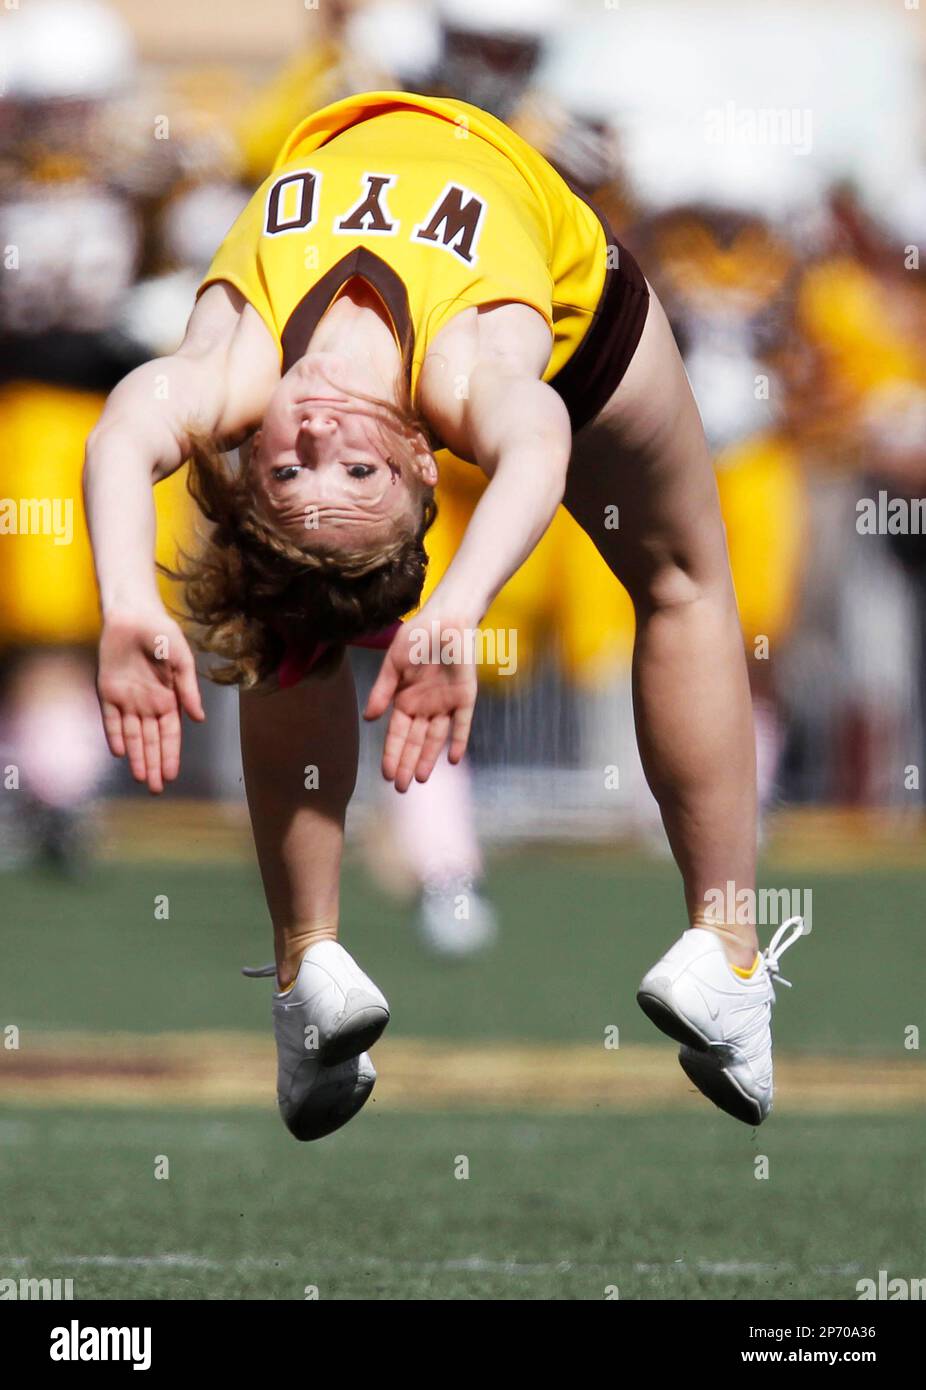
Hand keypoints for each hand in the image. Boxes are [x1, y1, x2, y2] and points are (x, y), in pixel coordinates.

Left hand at [97, 607, 204, 793]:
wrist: (133, 614)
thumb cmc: (162, 634)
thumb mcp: (182, 661)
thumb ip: (188, 690)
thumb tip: (199, 719)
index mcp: (168, 699)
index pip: (170, 734)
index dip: (171, 754)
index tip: (173, 775)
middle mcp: (148, 704)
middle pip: (151, 741)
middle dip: (155, 764)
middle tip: (157, 789)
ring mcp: (127, 699)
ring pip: (132, 735)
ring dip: (137, 757)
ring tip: (142, 779)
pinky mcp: (107, 691)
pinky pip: (110, 719)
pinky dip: (114, 735)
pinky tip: (120, 753)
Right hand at [364, 616, 476, 791]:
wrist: (446, 619)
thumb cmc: (416, 637)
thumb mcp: (393, 663)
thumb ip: (383, 690)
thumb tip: (369, 719)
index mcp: (405, 700)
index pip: (397, 735)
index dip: (391, 754)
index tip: (386, 775)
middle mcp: (425, 707)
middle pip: (414, 742)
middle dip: (407, 764)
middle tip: (401, 788)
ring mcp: (446, 704)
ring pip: (435, 738)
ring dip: (428, 758)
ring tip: (420, 779)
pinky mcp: (465, 698)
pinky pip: (462, 724)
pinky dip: (458, 741)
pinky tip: (452, 760)